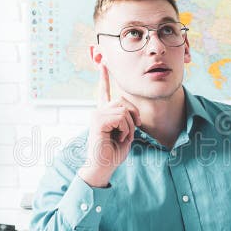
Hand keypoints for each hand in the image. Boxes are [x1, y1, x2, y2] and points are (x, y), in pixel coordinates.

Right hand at [78, 65, 141, 187]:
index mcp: (103, 113)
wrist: (102, 167)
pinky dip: (126, 130)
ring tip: (122, 138)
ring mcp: (96, 115)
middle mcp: (98, 111)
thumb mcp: (125, 132)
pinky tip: (119, 139)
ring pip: (124, 109)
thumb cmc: (113, 153)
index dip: (104, 77)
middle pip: (123, 100)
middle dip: (134, 115)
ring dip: (130, 126)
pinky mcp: (98, 120)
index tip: (103, 63)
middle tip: (132, 131)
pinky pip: (121, 117)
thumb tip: (129, 112)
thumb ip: (126, 118)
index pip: (104, 92)